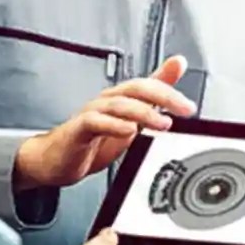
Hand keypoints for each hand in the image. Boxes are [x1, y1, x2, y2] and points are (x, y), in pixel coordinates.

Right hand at [15, 56, 194, 189]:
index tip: (189, 104)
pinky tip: (128, 131)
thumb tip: (172, 89)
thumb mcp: (130, 125)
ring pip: (119, 104)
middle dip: (163, 95)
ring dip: (143, 112)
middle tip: (183, 109)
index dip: (170, 90)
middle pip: (136, 88)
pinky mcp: (78, 129)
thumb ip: (151, 105)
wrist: (56, 159)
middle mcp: (107, 100)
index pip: (148, 85)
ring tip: (162, 122)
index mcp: (121, 99)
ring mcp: (92, 112)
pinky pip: (95, 122)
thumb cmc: (92, 140)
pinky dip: (113, 125)